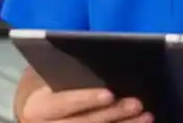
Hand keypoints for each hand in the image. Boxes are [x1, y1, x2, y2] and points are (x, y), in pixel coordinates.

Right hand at [21, 86, 153, 122]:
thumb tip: (100, 66)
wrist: (37, 114)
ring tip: (146, 116)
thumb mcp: (48, 79)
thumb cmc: (48, 89)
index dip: (86, 99)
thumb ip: (67, 74)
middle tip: (136, 103)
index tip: (109, 93)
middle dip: (113, 113)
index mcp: (37, 108)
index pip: (63, 103)